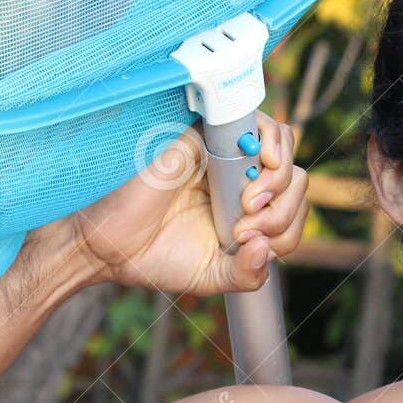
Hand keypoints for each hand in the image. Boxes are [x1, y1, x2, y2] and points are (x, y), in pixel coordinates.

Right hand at [62, 112, 308, 293]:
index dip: (286, 227)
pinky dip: (268, 144)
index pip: (293, 209)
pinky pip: (252, 124)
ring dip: (279, 179)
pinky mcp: (202, 136)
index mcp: (247, 212)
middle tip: (245, 228)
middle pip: (295, 178)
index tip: (247, 242)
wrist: (107, 245)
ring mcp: (223, 155)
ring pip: (283, 145)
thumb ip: (248, 273)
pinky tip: (254, 171)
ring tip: (248, 204)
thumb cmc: (156, 258)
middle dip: (283, 209)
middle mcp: (240, 180)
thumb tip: (266, 248)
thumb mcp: (213, 278)